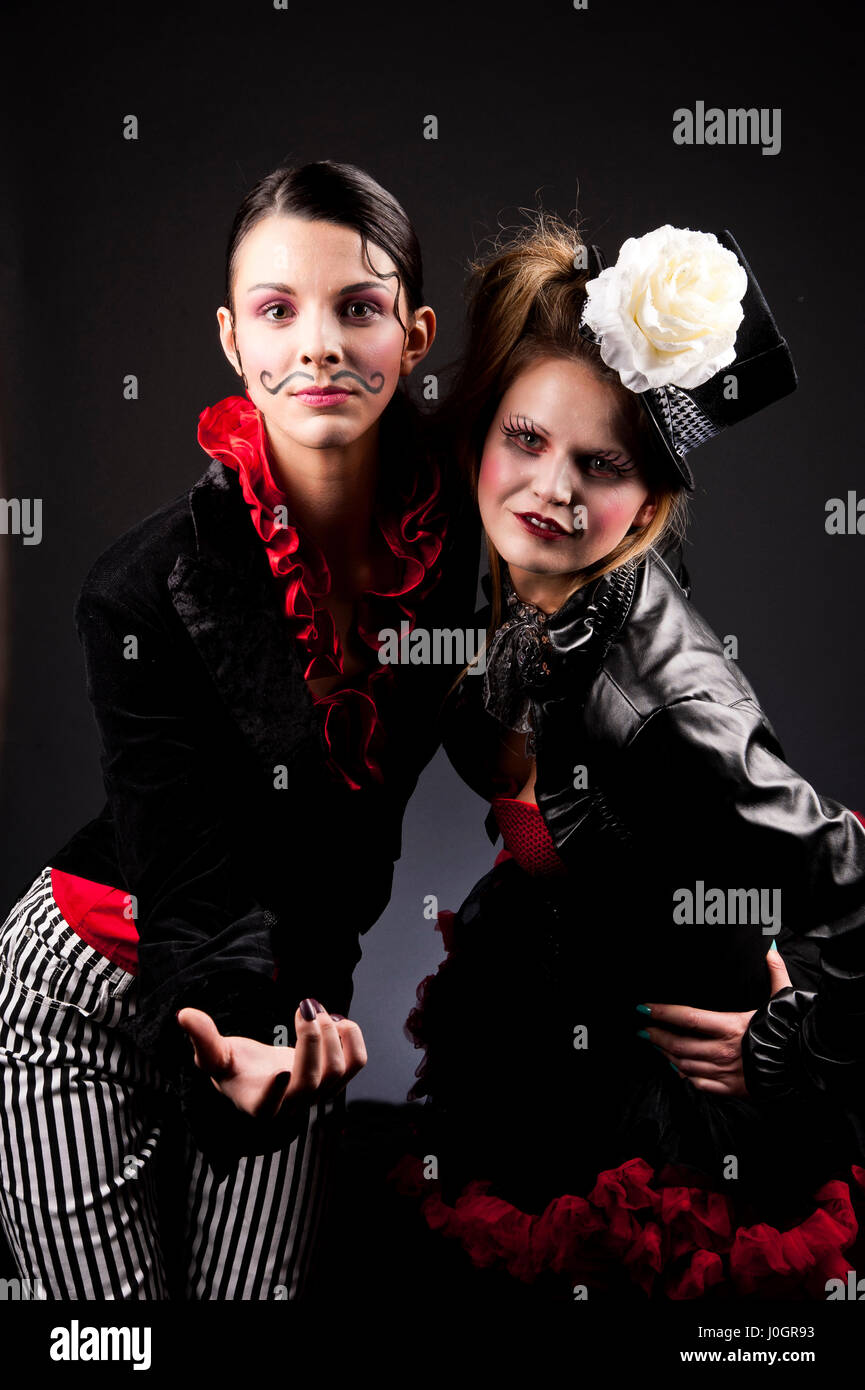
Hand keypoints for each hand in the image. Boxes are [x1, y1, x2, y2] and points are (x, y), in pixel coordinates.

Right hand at [176, 999, 366, 1119]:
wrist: (263, 1078)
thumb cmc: (237, 1068)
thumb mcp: (215, 1055)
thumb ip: (203, 1038)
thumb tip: (184, 1014)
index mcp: (256, 1103)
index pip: (267, 1106)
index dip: (275, 1093)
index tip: (280, 1071)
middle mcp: (290, 1106)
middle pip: (310, 1082)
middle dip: (311, 1040)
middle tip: (304, 1006)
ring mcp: (317, 1096)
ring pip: (337, 1072)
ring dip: (331, 1034)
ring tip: (314, 1009)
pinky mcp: (336, 1081)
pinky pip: (356, 1063)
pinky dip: (351, 1037)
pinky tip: (335, 1020)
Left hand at [638, 947, 792, 1096]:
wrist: (806, 1068)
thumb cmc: (790, 1033)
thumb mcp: (782, 999)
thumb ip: (773, 972)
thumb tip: (770, 948)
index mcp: (730, 1026)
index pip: (687, 1018)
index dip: (662, 1012)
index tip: (644, 1008)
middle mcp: (722, 1051)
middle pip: (678, 1044)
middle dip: (655, 1036)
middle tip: (642, 1030)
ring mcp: (724, 1072)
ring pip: (683, 1065)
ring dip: (666, 1055)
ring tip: (656, 1045)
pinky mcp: (730, 1089)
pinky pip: (698, 1084)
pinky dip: (684, 1076)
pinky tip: (677, 1068)